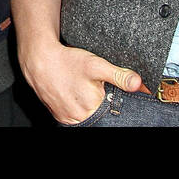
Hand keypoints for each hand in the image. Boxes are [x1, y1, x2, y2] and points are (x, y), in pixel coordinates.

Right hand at [18, 39, 140, 124]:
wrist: (39, 60)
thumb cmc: (67, 61)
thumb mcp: (96, 65)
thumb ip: (119, 75)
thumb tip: (140, 84)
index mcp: (93, 107)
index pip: (114, 112)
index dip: (117, 102)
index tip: (112, 91)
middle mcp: (81, 117)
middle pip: (101, 116)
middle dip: (104, 104)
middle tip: (97, 89)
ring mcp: (69, 118)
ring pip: (89, 118)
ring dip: (92, 108)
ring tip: (87, 92)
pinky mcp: (60, 116)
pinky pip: (75, 118)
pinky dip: (80, 110)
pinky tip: (78, 96)